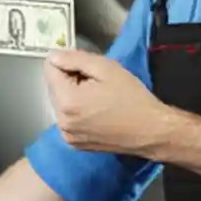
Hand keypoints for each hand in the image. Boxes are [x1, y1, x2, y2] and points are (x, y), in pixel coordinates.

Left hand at [44, 49, 174, 157]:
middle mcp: (61, 121)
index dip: (68, 63)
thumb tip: (54, 56)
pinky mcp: (74, 144)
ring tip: (98, 98)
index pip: (50, 69)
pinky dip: (76, 112)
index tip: (88, 68)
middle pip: (54, 86)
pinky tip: (96, 112)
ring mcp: (67, 135)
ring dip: (72, 95)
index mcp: (67, 101)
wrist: (151, 131)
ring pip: (60, 103)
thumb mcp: (106, 68)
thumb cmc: (132, 97)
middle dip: (70, 79)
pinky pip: (67, 119)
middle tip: (97, 82)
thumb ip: (75, 59)